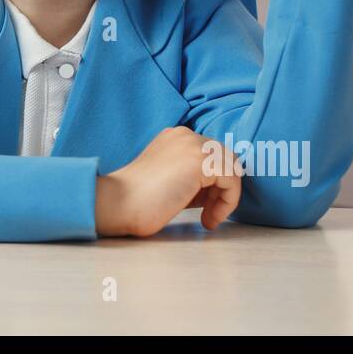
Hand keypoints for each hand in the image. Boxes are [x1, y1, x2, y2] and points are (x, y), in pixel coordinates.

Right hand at [95, 127, 243, 236]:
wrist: (119, 203)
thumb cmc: (140, 200)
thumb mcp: (173, 181)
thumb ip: (195, 178)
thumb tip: (222, 188)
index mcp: (176, 137)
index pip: (214, 155)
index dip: (215, 184)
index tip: (204, 207)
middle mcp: (186, 134)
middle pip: (227, 159)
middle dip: (222, 189)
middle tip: (208, 213)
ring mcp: (194, 144)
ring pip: (232, 169)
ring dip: (226, 198)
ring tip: (208, 218)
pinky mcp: (201, 160)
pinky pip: (232, 181)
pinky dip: (226, 203)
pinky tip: (208, 218)